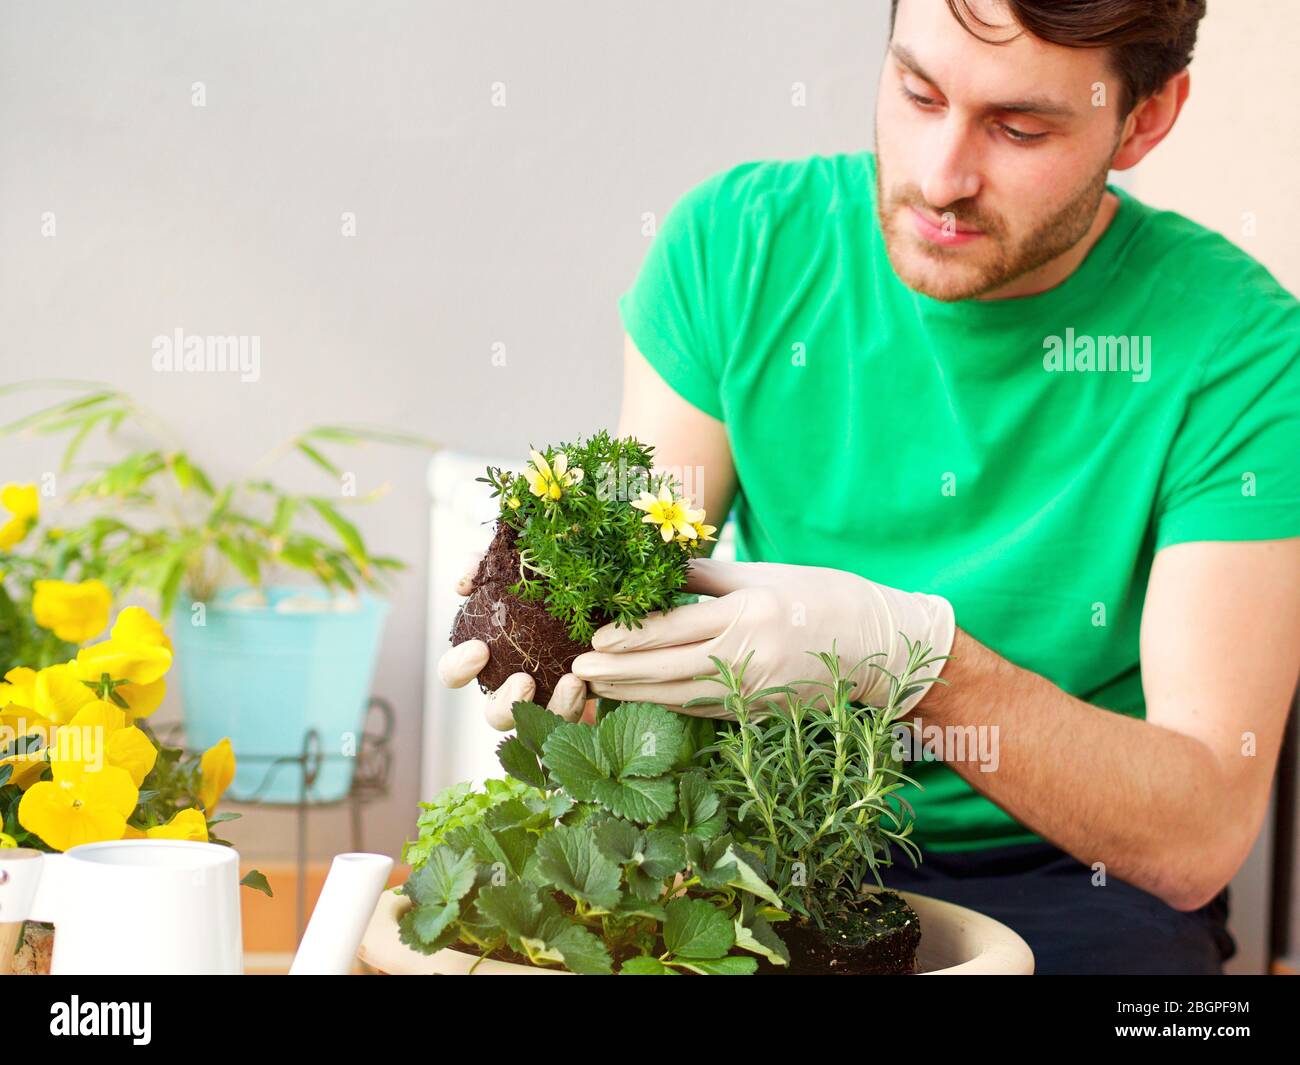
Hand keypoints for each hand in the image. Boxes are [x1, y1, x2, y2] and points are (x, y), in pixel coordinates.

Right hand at [437, 550, 588, 729]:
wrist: (588, 596)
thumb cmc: (536, 584)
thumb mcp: (512, 569)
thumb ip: (482, 568)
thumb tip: (463, 583)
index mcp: (483, 660)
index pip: (453, 674)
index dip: (458, 668)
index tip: (479, 650)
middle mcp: (508, 686)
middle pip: (494, 714)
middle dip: (506, 703)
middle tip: (525, 680)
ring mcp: (541, 701)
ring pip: (539, 726)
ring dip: (552, 708)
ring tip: (571, 683)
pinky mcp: (572, 702)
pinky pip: (570, 717)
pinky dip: (576, 702)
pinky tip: (586, 680)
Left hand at [570, 558, 954, 717]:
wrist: (881, 644)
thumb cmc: (822, 595)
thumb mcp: (764, 574)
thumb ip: (706, 575)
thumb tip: (653, 570)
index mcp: (748, 615)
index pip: (673, 630)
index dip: (629, 638)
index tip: (593, 638)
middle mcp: (749, 657)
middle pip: (668, 669)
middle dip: (618, 672)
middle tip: (575, 671)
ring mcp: (756, 690)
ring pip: (680, 697)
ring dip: (634, 695)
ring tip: (596, 689)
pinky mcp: (762, 712)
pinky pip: (704, 710)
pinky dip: (668, 706)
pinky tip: (641, 701)